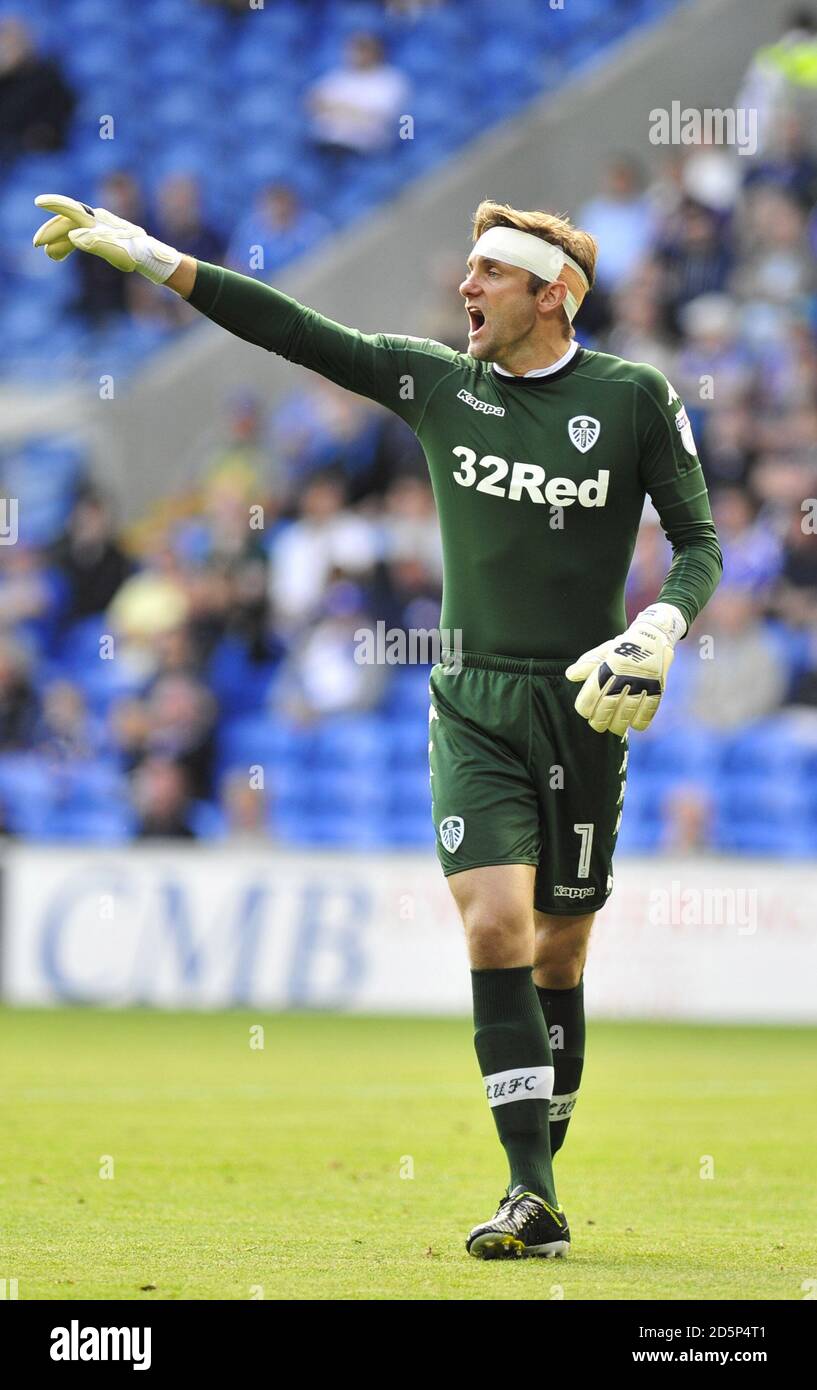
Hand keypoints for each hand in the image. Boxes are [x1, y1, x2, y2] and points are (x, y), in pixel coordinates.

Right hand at [33, 194, 180, 283]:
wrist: (148, 256)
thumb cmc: (133, 253)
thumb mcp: (116, 251)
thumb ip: (94, 243)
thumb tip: (73, 238)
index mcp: (97, 220)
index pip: (71, 209)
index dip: (54, 204)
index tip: (39, 202)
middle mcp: (94, 220)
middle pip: (67, 222)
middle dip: (51, 232)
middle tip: (37, 245)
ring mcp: (95, 228)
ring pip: (70, 231)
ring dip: (58, 242)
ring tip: (50, 255)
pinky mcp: (97, 236)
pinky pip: (77, 239)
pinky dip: (66, 246)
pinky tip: (58, 255)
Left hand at [565, 604, 685, 735]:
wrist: (653, 635)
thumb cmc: (623, 647)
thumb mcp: (603, 651)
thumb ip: (587, 665)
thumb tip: (570, 675)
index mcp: (608, 666)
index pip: (592, 693)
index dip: (586, 706)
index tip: (585, 712)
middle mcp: (624, 675)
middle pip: (609, 705)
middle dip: (600, 720)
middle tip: (597, 725)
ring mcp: (642, 682)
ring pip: (628, 711)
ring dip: (619, 724)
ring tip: (615, 729)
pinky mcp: (657, 687)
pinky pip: (649, 710)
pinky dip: (641, 721)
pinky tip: (634, 725)